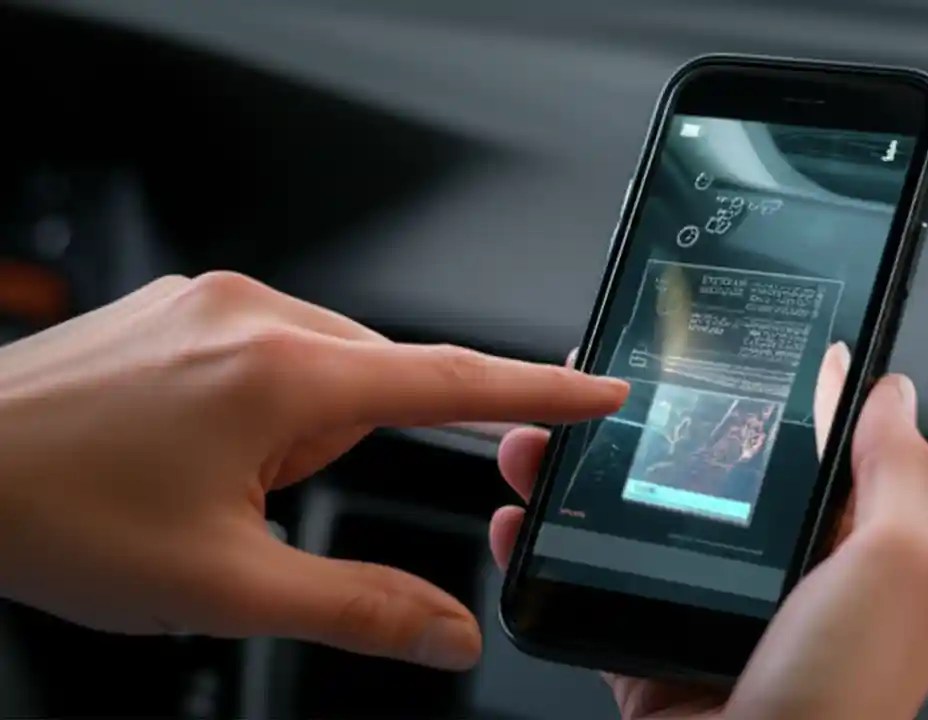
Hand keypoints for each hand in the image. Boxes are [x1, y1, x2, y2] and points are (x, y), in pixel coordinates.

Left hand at [0, 272, 627, 669]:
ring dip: (296, 431)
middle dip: (340, 448)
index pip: (450, 381)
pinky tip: (192, 444)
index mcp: (282, 373)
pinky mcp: (182, 303)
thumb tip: (450, 635)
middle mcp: (254, 313)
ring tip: (204, 478)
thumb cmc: (57, 515)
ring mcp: (212, 299)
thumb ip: (359, 609)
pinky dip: (260, 402)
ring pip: (320, 368)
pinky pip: (269, 345)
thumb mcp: (228, 588)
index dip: (535, 393)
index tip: (596, 393)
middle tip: (254, 504)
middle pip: (373, 382)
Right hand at [489, 344, 927, 717]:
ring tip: (538, 440)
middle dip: (641, 431)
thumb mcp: (896, 569)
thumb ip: (897, 473)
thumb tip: (891, 391)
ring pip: (632, 525)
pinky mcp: (645, 657)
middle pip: (698, 480)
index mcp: (845, 558)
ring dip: (578, 478)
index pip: (797, 453)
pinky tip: (520, 520)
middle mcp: (776, 587)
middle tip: (594, 392)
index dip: (750, 398)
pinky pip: (586, 590)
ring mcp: (705, 620)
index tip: (703, 353)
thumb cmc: (842, 706)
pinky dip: (544, 553)